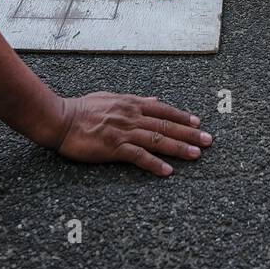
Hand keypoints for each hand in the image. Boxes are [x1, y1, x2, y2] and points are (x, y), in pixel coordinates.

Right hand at [54, 93, 211, 176]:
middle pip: (166, 125)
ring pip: (157, 140)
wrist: (60, 119)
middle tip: (208, 140)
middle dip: (189, 133)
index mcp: (131, 103)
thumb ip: (134, 100)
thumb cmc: (82, 109)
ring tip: (196, 155)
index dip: (182, 116)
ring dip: (179, 148)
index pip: (163, 110)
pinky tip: (167, 171)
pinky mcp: (114, 147)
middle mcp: (131, 116)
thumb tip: (154, 99)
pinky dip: (155, 164)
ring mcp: (123, 131)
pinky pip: (139, 156)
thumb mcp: (111, 97)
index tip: (198, 122)